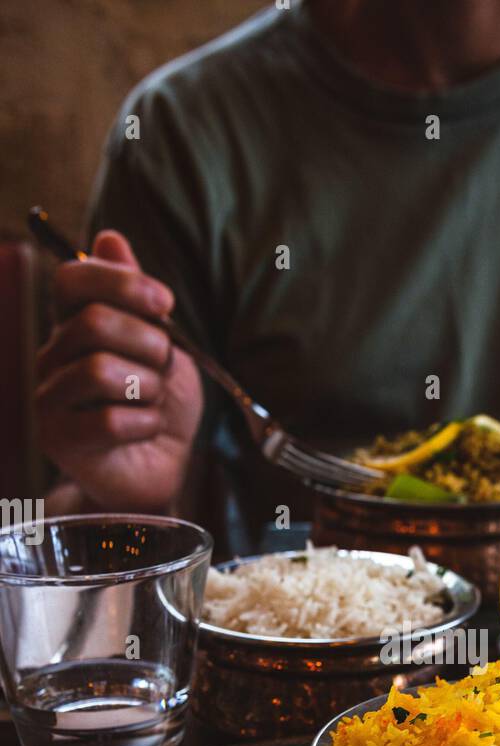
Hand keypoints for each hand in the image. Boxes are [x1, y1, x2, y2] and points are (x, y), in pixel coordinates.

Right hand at [35, 230, 203, 510]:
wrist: (164, 467)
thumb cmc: (159, 404)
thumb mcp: (160, 342)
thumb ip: (135, 296)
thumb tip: (110, 238)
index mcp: (71, 325)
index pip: (73, 279)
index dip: (123, 284)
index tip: (165, 304)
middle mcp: (51, 358)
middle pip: (93, 323)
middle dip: (149, 344)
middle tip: (165, 367)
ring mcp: (49, 400)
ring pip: (101, 371)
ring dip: (149, 387)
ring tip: (154, 402)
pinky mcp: (60, 441)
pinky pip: (110, 420)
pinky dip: (146, 424)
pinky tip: (146, 429)